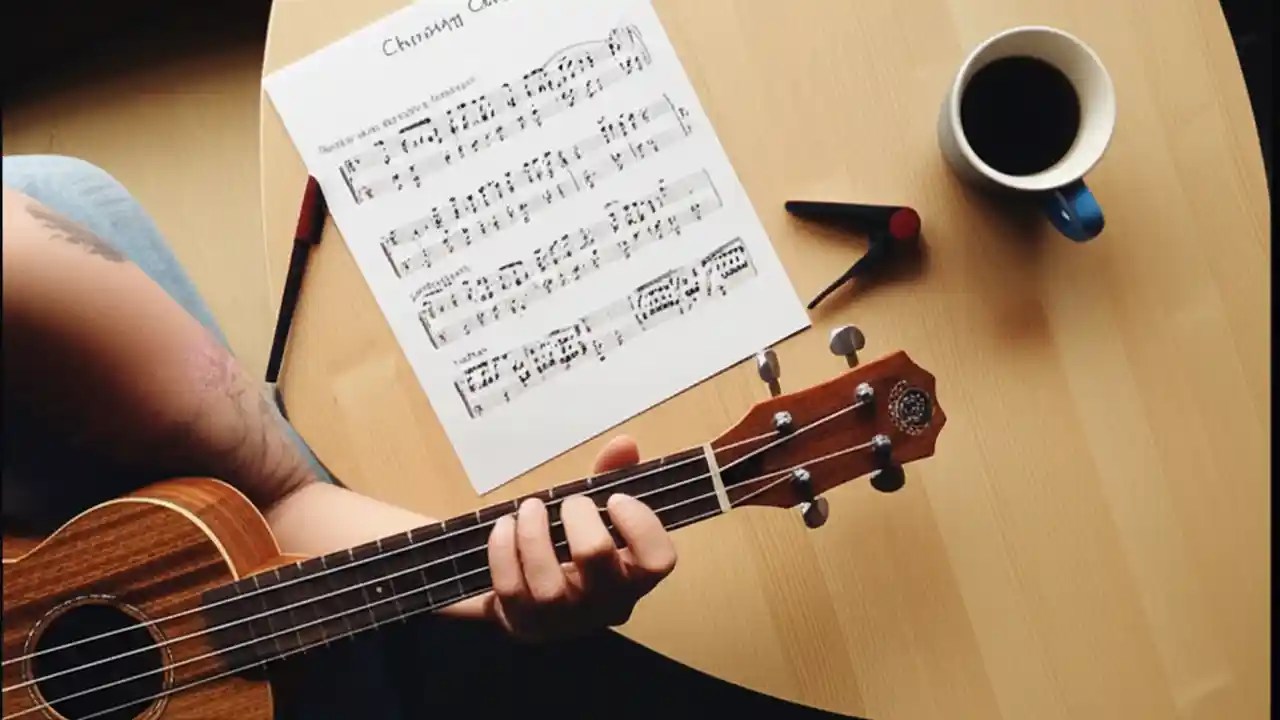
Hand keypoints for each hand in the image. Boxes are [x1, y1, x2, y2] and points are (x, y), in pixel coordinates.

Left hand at [484, 434, 676, 641]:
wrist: (524, 593)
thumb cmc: (570, 546)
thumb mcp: (596, 512)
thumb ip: (613, 476)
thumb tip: (625, 444)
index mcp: (634, 575)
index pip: (658, 560)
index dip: (640, 523)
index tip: (615, 498)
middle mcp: (606, 604)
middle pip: (597, 556)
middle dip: (577, 516)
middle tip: (569, 503)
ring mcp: (564, 620)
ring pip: (549, 583)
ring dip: (533, 534)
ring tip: (529, 509)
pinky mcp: (524, 625)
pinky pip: (511, 588)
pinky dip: (503, 551)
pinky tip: (503, 528)